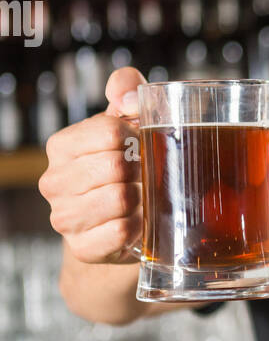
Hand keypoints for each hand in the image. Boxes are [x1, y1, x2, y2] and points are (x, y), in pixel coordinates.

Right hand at [38, 67, 145, 263]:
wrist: (115, 222)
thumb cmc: (120, 168)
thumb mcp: (122, 124)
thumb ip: (125, 92)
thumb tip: (128, 95)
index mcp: (61, 146)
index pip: (110, 131)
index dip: (136, 137)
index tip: (139, 146)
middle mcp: (53, 182)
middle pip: (116, 166)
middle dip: (139, 170)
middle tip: (142, 175)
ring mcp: (64, 218)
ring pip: (119, 199)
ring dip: (140, 198)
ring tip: (137, 197)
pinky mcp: (82, 247)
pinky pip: (122, 231)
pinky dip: (138, 226)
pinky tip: (135, 221)